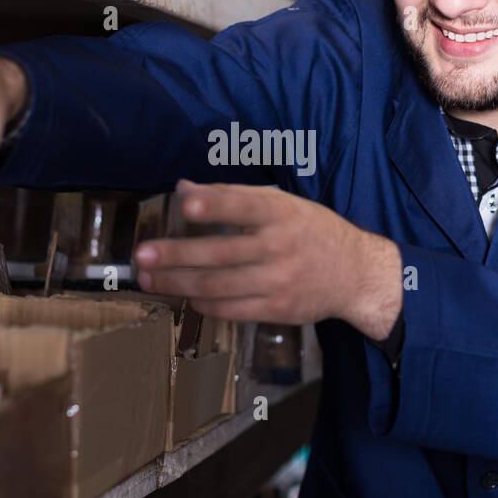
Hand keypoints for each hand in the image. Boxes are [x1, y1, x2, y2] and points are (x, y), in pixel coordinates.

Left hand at [133, 180, 403, 339]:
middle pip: (221, 253)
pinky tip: (184, 296)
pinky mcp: (277, 309)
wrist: (355, 274)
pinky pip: (232, 310)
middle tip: (141, 255)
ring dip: (178, 283)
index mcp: (281, 213)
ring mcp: (278, 281)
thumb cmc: (311, 231)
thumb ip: (232, 195)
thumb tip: (184, 188)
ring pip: (219, 286)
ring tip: (149, 278)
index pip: (244, 206)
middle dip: (176, 255)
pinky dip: (204, 304)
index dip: (215, 206)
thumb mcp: (281, 203)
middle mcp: (279, 247)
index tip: (185, 205)